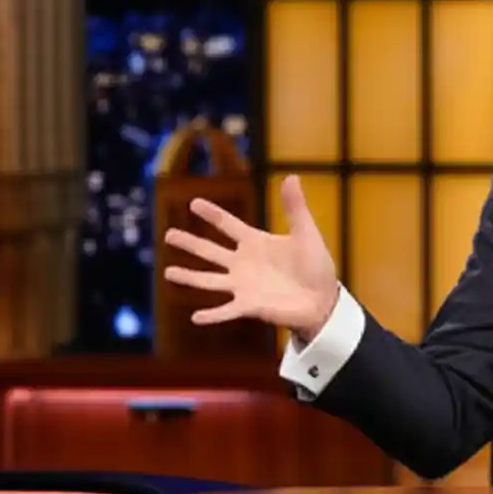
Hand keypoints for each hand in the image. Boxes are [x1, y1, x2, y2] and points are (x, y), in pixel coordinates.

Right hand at [163, 174, 337, 340]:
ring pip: (209, 280)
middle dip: (190, 243)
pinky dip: (212, 315)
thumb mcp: (306, 233)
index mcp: (256, 242)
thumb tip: (292, 176)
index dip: (212, 214)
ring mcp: (244, 286)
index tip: (193, 203)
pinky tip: (195, 317)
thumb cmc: (316, 266)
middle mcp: (244, 263)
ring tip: (168, 272)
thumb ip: (295, 208)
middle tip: (168, 234)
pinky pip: (226, 311)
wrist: (324, 299)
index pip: (228, 224)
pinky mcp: (249, 306)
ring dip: (190, 277)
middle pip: (210, 251)